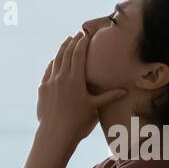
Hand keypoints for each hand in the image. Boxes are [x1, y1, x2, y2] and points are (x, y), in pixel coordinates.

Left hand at [36, 30, 127, 146]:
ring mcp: (50, 81)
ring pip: (56, 60)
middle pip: (66, 53)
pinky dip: (53, 62)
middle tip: (77, 34)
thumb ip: (109, 96)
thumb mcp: (94, 107)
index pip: (79, 54)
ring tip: (66, 42)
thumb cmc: (78, 121)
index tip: (86, 35)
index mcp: (75, 79)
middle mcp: (61, 77)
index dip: (82, 43)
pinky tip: (55, 60)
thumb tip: (126, 91)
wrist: (55, 133)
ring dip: (62, 49)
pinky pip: (48, 70)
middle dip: (72, 42)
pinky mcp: (43, 88)